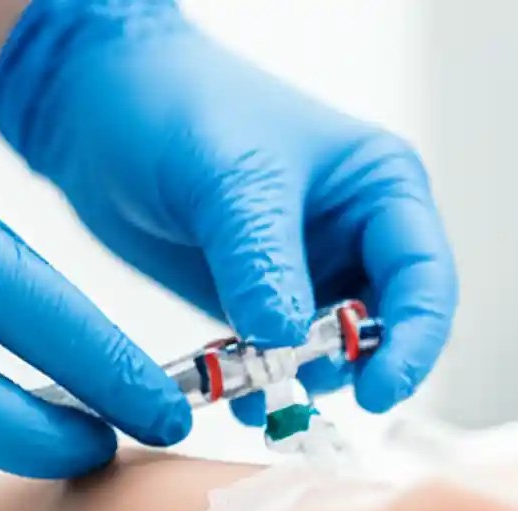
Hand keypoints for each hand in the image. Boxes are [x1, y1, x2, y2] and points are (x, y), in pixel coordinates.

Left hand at [0, 0, 457, 421]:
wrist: (94, 105)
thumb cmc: (178, 107)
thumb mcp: (229, 181)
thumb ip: (261, 261)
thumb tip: (284, 341)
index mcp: (380, 187)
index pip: (423, 278)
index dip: (413, 341)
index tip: (377, 392)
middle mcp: (353, 234)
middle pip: (385, 326)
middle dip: (351, 368)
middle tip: (301, 397)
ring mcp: (303, 270)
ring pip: (326, 352)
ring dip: (296, 380)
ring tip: (251, 388)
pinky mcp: (252, 297)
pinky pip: (270, 355)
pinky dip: (254, 380)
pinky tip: (227, 391)